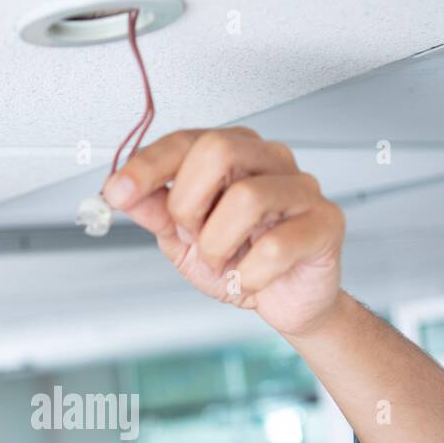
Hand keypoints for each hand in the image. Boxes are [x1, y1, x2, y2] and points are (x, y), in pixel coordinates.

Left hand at [101, 126, 346, 338]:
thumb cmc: (244, 262)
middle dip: (188, 203)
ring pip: (246, 198)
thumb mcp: (186, 242)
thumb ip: (156, 213)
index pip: (185, 141)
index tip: (117, 191)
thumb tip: (122, 190)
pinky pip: (276, 246)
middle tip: (191, 235)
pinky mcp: (326, 222)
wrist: (289, 301)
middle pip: (218, 150)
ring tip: (223, 262)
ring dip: (217, 245)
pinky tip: (250, 278)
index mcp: (234, 155)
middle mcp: (268, 161)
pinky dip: (249, 275)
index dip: (147, 165)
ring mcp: (302, 188)